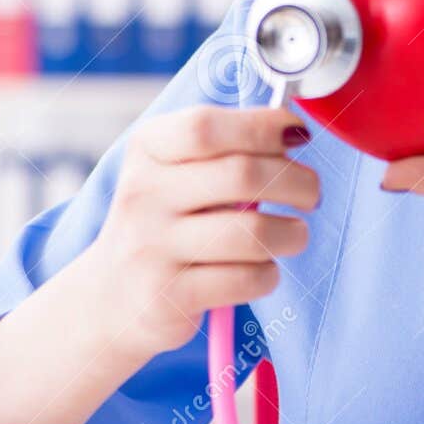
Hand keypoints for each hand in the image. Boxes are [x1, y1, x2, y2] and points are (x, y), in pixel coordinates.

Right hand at [82, 105, 320, 360]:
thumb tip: (293, 130)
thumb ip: (225, 147)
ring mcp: (150, 248)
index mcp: (147, 149)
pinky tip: (262, 269)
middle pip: (241, 175)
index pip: (205, 126)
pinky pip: (245, 279)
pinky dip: (269, 274)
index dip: (262, 126)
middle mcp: (142, 194)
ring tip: (295, 234)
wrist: (111, 297)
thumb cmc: (165, 220)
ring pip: (252, 233)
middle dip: (297, 182)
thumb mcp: (175, 171)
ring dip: (292, 233)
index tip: (298, 134)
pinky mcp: (167, 297)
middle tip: (312, 194)